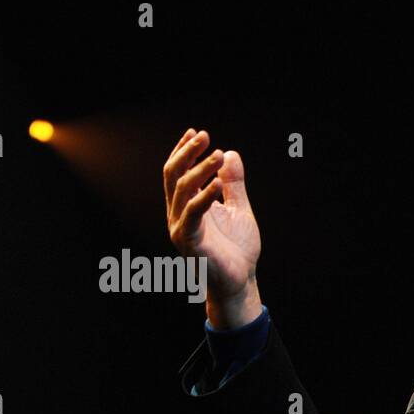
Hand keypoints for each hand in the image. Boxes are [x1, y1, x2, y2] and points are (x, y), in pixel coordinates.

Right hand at [164, 127, 262, 328]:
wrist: (240, 281)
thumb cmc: (237, 250)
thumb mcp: (238, 209)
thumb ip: (233, 184)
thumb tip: (232, 154)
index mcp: (186, 206)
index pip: (177, 172)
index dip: (184, 151)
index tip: (197, 133)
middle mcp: (178, 214)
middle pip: (173, 176)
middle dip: (187, 153)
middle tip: (204, 135)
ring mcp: (180, 228)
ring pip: (182, 190)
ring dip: (200, 170)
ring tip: (219, 155)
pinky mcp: (189, 242)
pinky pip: (192, 214)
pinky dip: (204, 196)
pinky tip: (217, 182)